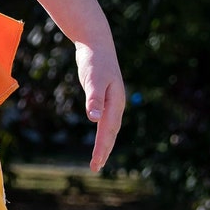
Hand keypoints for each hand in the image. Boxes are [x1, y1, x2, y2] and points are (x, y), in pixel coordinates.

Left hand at [75, 40, 124, 172]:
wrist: (96, 42)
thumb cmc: (94, 60)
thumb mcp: (93, 79)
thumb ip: (94, 98)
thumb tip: (94, 119)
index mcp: (115, 102)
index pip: (108, 131)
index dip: (102, 148)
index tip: (96, 164)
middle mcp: (116, 103)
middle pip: (111, 132)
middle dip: (105, 150)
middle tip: (96, 167)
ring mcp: (111, 99)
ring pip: (109, 126)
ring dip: (105, 142)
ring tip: (99, 157)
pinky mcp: (104, 95)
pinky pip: (105, 118)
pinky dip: (102, 130)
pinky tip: (99, 134)